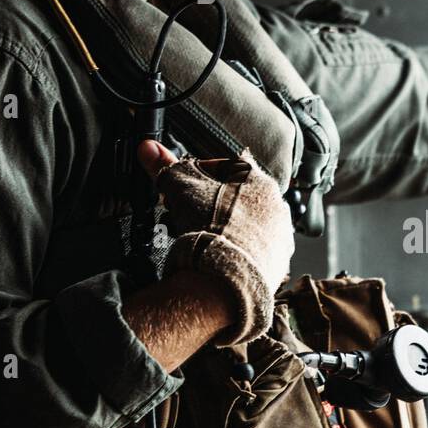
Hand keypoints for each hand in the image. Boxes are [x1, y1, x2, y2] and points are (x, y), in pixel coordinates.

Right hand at [137, 140, 293, 347]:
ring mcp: (279, 238)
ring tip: (199, 237)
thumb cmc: (209, 228)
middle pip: (235, 197)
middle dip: (208, 203)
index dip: (197, 174)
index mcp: (259, 180)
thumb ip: (164, 166)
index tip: (181, 186)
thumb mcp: (180, 188)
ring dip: (222, 227)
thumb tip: (148, 147)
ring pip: (245, 225)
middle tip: (186, 214)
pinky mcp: (277, 265)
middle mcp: (276, 207)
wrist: (225, 280)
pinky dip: (235, 252)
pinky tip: (217, 257)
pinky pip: (252, 252)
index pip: (226, 166)